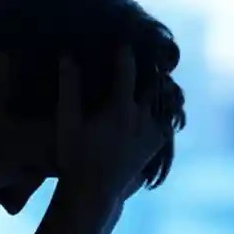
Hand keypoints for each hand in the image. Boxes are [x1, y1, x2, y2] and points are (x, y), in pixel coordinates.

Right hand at [54, 49, 164, 202]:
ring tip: (151, 76)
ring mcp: (150, 133)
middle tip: (143, 54)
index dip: (124, 53)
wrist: (93, 192)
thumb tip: (68, 55)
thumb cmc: (74, 156)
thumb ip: (69, 88)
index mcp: (120, 108)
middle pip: (151, 82)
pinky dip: (163, 110)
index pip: (127, 70)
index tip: (121, 41)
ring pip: (162, 100)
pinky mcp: (154, 145)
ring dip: (157, 87)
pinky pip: (166, 120)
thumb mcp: (67, 121)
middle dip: (146, 68)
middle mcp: (141, 118)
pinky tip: (155, 105)